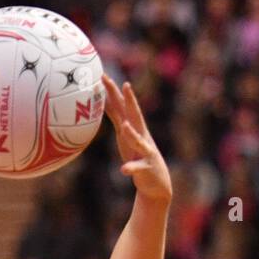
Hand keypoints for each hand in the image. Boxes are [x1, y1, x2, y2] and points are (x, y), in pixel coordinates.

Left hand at [102, 76, 171, 203]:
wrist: (155, 182)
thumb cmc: (136, 155)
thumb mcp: (124, 135)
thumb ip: (117, 119)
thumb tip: (103, 104)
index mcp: (133, 128)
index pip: (121, 107)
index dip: (113, 92)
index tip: (103, 76)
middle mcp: (141, 135)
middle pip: (132, 115)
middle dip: (128, 101)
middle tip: (123, 85)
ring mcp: (144, 150)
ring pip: (138, 140)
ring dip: (132, 133)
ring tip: (125, 126)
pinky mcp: (145, 167)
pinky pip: (137, 167)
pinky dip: (131, 167)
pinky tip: (124, 169)